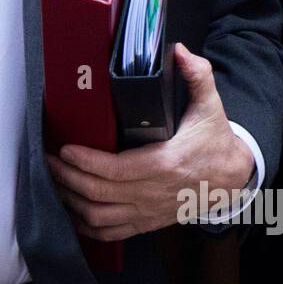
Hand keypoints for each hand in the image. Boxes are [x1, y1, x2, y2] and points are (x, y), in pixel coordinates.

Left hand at [44, 42, 254, 241]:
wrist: (233, 179)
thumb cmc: (215, 142)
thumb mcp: (211, 106)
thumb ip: (197, 75)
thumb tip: (179, 51)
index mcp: (164, 164)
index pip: (115, 170)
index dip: (85, 161)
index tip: (65, 148)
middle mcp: (153, 193)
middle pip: (98, 193)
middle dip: (67, 177)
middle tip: (49, 160)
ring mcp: (148, 211)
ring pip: (98, 216)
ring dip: (71, 201)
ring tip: (55, 180)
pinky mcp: (146, 223)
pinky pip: (110, 232)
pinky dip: (86, 224)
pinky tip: (71, 209)